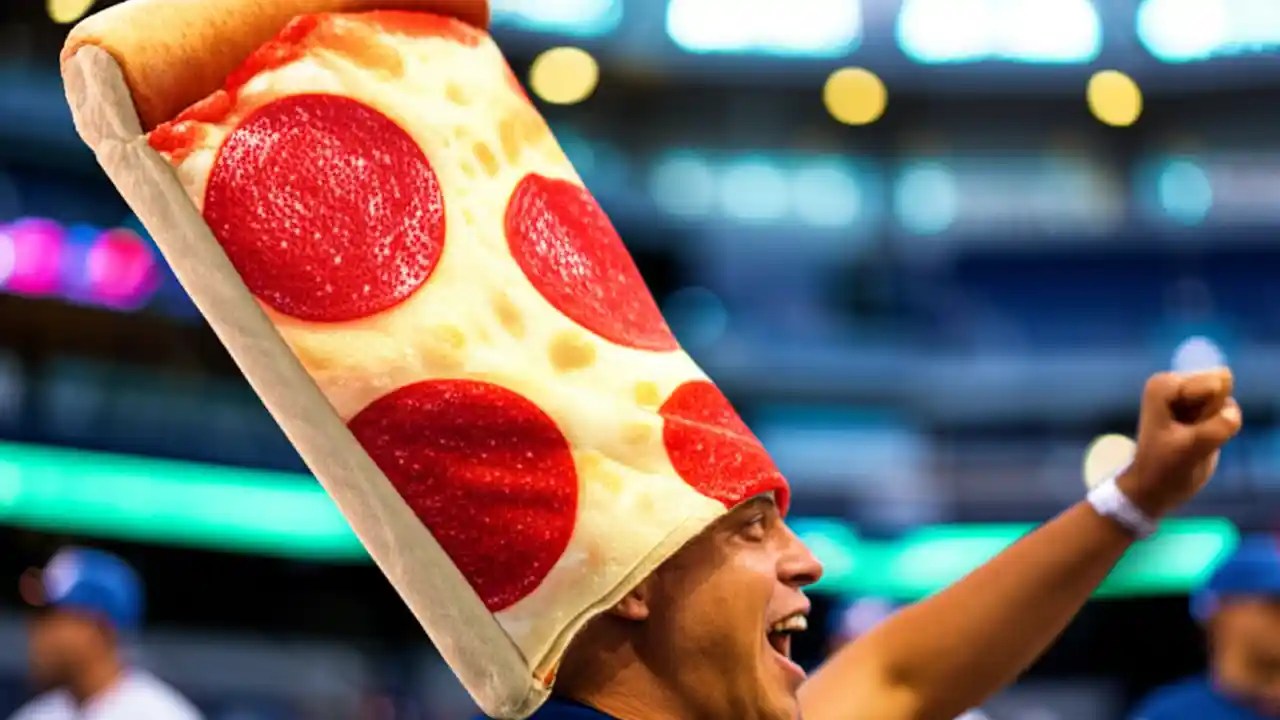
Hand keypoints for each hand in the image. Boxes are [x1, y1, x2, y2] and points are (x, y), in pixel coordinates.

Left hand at [1117, 368, 1242, 518]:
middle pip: (1223, 389)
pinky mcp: (1201, 408)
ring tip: (1192, 438)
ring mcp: (1189, 394)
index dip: (1207, 414)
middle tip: (1189, 435)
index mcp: (1164, 384)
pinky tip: (1199, 439)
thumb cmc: (1164, 469)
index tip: (1183, 430)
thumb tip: (1232, 410)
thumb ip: (1216, 429)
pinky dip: (1220, 429)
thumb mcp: (1190, 451)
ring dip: (1216, 423)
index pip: (1213, 385)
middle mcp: (1175, 382)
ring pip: (1227, 402)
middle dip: (1213, 415)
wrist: (1155, 486)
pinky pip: (1229, 413)